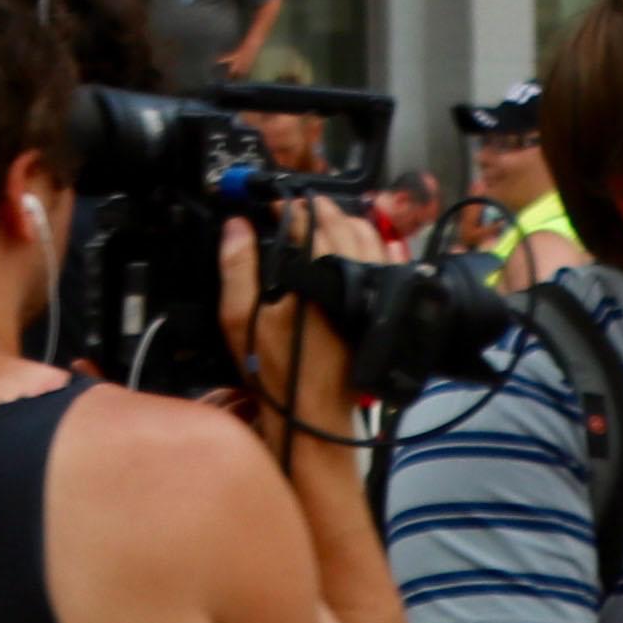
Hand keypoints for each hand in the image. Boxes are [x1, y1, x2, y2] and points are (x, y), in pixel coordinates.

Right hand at [231, 205, 386, 441]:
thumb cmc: (277, 374)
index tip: (271, 203)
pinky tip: (356, 249)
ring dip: (345, 223)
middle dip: (317, 208)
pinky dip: (372, 247)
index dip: (286, 205)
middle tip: (295, 207)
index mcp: (318, 274)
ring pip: (368, 239)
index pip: (305, 219)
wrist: (314, 419)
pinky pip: (384, 264)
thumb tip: (237, 226)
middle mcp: (351, 278)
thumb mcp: (242, 320)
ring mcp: (372, 294)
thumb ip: (238, 267)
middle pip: (341, 222)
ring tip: (323, 221)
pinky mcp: (382, 311)